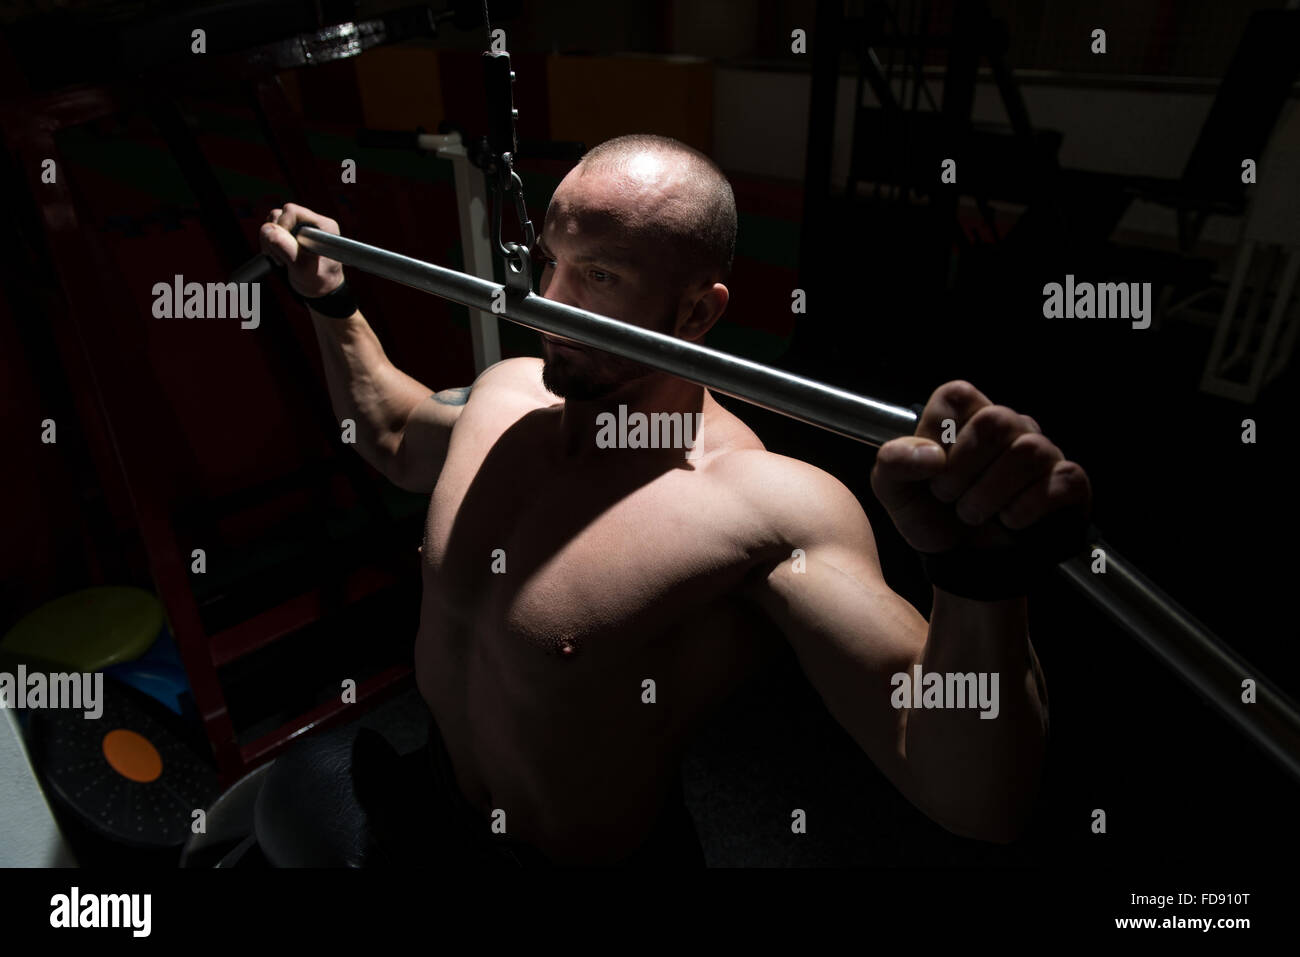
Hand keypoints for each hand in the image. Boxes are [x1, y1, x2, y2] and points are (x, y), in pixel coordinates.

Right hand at [258, 203, 343, 298]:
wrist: (318, 290)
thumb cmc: (318, 280)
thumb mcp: (303, 267)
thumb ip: (286, 248)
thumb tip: (267, 229)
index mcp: (323, 226)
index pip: (292, 211)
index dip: (282, 226)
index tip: (284, 247)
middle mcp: (312, 223)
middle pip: (280, 214)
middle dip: (275, 235)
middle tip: (281, 258)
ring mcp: (301, 227)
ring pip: (273, 221)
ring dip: (271, 240)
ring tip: (281, 259)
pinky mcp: (291, 234)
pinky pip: (271, 230)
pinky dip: (270, 244)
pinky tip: (279, 258)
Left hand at [870, 380, 1090, 553]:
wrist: (962, 563)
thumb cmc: (933, 516)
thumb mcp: (895, 491)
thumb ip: (893, 462)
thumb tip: (931, 455)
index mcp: (967, 417)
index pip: (957, 396)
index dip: (937, 435)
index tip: (931, 469)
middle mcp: (1009, 426)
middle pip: (996, 420)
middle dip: (963, 470)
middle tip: (949, 498)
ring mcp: (1043, 453)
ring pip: (1027, 451)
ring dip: (989, 495)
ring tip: (972, 515)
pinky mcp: (1068, 484)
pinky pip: (1058, 482)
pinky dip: (1024, 510)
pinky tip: (1008, 522)